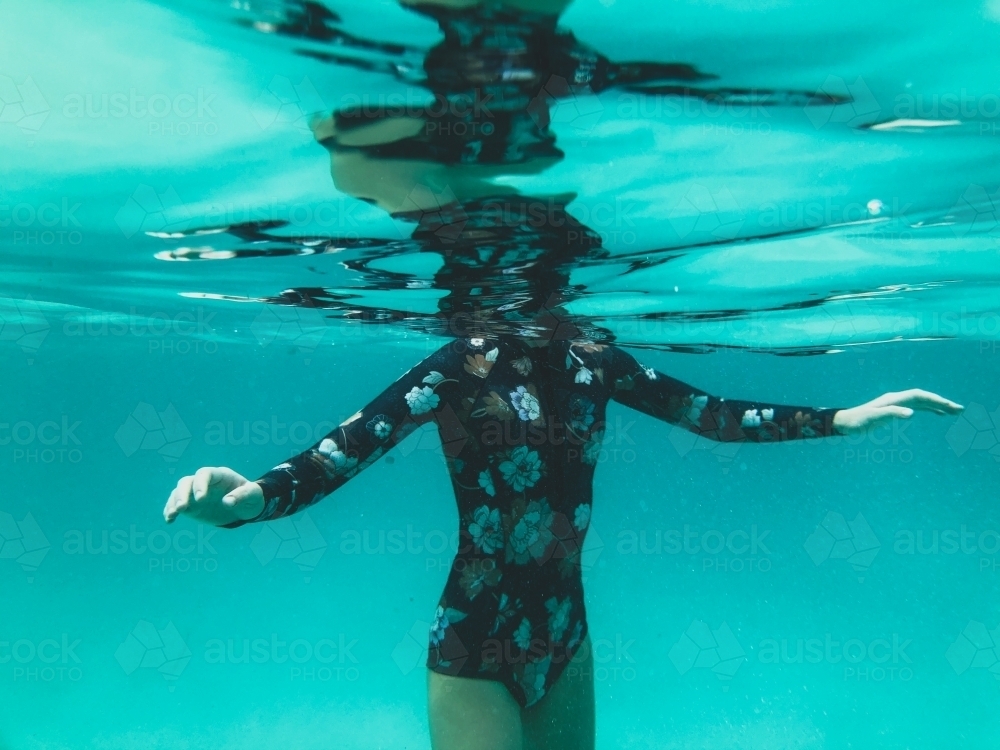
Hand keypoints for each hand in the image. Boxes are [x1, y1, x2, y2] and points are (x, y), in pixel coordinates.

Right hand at [163, 467, 264, 525]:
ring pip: (178, 492)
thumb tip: (227, 502)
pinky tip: (169, 520)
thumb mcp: (253, 495)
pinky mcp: (191, 505)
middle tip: (182, 508)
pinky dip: (170, 510)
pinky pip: (176, 505)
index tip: (200, 499)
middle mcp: (204, 482)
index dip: (200, 484)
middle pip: (187, 481)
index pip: (205, 474)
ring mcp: (195, 493)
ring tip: (172, 515)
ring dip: (173, 502)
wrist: (245, 506)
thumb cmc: (251, 497)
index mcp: (220, 475)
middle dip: (182, 494)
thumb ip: (242, 496)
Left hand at [833, 389, 963, 434]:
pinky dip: (929, 409)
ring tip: (955, 412)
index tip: (950, 407)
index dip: (936, 400)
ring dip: (938, 405)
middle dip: (942, 402)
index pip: (920, 396)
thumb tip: (912, 413)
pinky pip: (916, 406)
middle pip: (924, 397)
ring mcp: (896, 403)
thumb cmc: (858, 421)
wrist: (845, 422)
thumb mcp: (874, 418)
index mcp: (894, 399)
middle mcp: (897, 398)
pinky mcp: (895, 409)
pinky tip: (938, 414)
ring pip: (922, 402)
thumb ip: (892, 414)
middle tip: (960, 410)